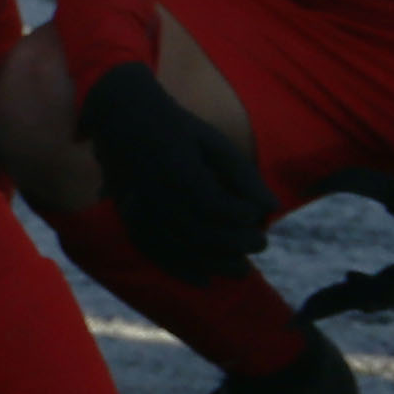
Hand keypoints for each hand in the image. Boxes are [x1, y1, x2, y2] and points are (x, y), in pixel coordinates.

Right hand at [79, 62, 270, 280]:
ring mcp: (138, 205)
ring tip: (242, 269)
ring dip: (214, 264)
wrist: (121, 113)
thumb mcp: (213, 141)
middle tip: (261, 245)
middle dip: (237, 245)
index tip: (259, 216)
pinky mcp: (126, 213)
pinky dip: (177, 268)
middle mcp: (156, 193)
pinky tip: (203, 279)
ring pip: (179, 247)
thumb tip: (272, 208)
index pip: (218, 208)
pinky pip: (151, 250)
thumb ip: (243, 175)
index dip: (243, 218)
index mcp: (179, 170)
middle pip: (201, 233)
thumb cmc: (174, 124)